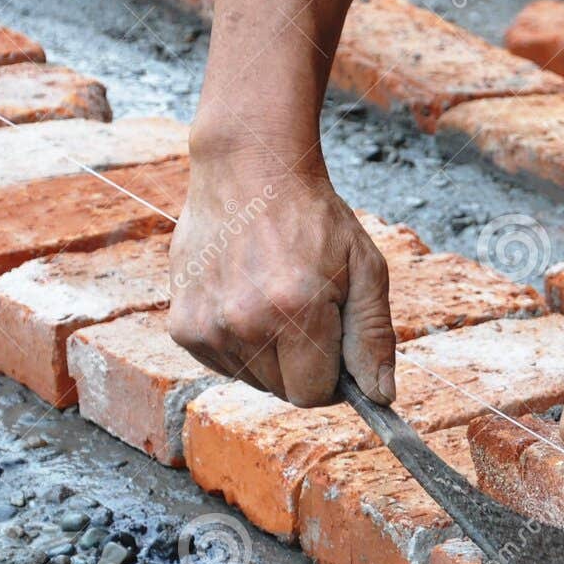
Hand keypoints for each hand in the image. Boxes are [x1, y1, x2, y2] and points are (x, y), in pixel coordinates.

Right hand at [168, 152, 395, 407]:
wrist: (248, 167)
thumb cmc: (313, 217)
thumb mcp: (364, 268)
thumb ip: (373, 337)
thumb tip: (380, 397)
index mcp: (295, 311)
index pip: (315, 395)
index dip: (332, 379)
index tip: (334, 348)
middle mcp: (244, 323)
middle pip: (283, 391)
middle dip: (302, 364)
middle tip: (305, 312)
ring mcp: (207, 326)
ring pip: (252, 380)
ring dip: (269, 354)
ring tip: (272, 298)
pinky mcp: (182, 324)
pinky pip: (221, 364)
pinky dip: (238, 344)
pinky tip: (244, 298)